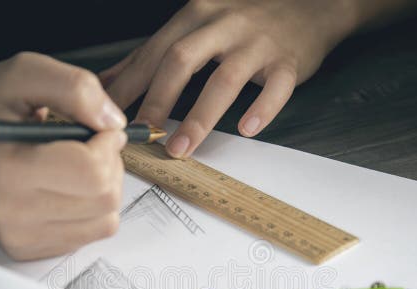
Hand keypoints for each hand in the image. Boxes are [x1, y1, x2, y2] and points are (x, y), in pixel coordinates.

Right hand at [0, 52, 128, 259]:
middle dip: (110, 165)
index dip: (109, 145)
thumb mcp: (25, 72)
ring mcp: (19, 238)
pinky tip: (67, 185)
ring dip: (104, 188)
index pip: (92, 173)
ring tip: (79, 165)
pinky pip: (90, 233)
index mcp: (7, 171)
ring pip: (105, 221)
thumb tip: (114, 123)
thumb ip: (75, 88)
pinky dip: (91, 208)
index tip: (100, 129)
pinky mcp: (27, 249)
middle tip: (91, 144)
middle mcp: (11, 214)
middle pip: (104, 200)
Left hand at [100, 0, 357, 157]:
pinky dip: (262, 108)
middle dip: (157, 99)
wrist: (310, 4)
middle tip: (140, 133)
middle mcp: (224, 24)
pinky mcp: (289, 61)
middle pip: (182, 60)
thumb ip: (154, 52)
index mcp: (195, 15)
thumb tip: (109, 80)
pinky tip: (247, 129)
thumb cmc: (246, 19)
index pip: (153, 52)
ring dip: (199, 117)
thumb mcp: (197, 24)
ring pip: (224, 79)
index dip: (127, 85)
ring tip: (180, 147)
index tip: (106, 115)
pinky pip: (276, 87)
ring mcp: (258, 43)